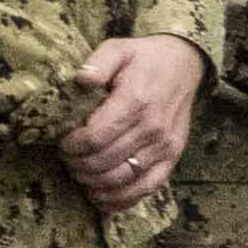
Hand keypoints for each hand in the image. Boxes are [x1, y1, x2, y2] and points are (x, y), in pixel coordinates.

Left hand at [58, 32, 207, 210]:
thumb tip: (81, 79)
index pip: (96, 137)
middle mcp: (153, 128)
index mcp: (136, 101)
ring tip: (80, 174)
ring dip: (94, 183)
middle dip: (78, 164)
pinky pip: (146, 188)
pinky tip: (101, 196)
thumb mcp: (119, 48)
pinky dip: (120, 199)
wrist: (185, 64)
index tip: (62, 142)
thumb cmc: (145, 58)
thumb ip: (98, 62)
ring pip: (123, 180)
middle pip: (105, 161)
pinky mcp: (172, 158)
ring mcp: (165, 147)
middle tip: (67, 158)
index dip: (72, 146)